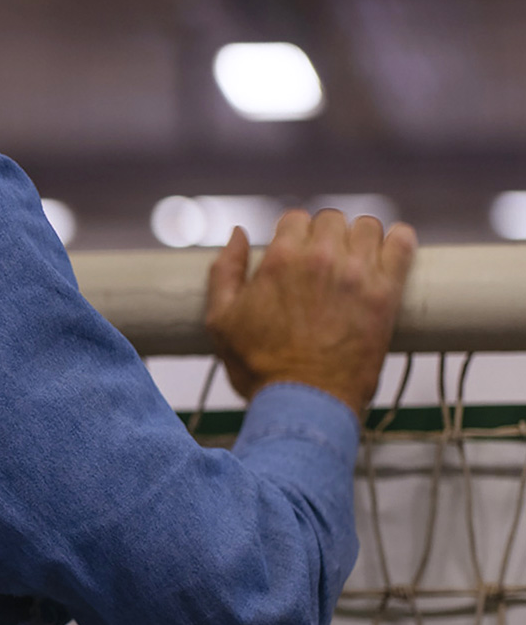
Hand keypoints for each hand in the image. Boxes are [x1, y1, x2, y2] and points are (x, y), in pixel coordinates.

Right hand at [205, 209, 416, 416]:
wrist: (303, 405)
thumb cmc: (260, 368)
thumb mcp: (221, 321)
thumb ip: (225, 271)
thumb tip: (238, 234)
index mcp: (281, 258)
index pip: (294, 219)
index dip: (293, 236)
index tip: (297, 256)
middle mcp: (321, 257)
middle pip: (332, 220)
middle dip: (326, 237)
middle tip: (324, 265)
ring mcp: (358, 273)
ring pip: (367, 227)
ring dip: (360, 239)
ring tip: (355, 263)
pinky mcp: (386, 293)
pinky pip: (402, 244)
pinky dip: (398, 241)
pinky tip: (390, 253)